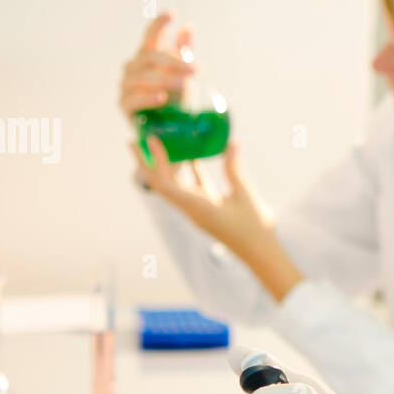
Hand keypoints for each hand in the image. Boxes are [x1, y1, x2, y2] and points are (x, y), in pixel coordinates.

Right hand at [119, 12, 195, 119]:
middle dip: (173, 62)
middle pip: (149, 57)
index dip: (158, 25)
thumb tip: (189, 28)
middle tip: (195, 70)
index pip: (149, 36)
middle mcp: (133, 68)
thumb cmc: (173, 96)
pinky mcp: (124, 105)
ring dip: (165, 79)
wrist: (165, 126)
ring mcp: (126, 85)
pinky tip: (162, 97)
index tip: (171, 15)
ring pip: (143, 77)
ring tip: (185, 85)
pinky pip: (134, 99)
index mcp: (147, 57)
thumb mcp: (182, 74)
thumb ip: (184, 52)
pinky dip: (148, 97)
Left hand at [132, 136, 273, 247]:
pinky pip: (190, 187)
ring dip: (163, 166)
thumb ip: (234, 169)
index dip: (156, 160)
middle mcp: (192, 209)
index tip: (151, 140)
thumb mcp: (245, 195)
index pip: (167, 184)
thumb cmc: (254, 228)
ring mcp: (197, 210)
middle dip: (145, 163)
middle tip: (134, 141)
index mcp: (198, 207)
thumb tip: (231, 143)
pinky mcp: (206, 209)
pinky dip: (187, 171)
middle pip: (160, 185)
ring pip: (173, 185)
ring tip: (157, 144)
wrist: (259, 254)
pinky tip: (191, 155)